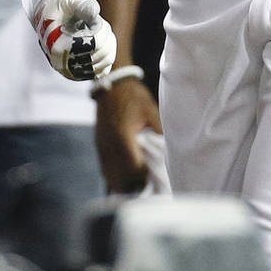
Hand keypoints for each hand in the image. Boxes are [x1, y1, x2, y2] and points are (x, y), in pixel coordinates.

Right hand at [23, 0, 116, 79]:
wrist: (47, 15)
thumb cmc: (60, 5)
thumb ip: (82, 4)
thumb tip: (94, 12)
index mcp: (57, 44)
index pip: (95, 44)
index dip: (102, 29)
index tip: (95, 19)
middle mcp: (61, 62)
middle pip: (101, 54)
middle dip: (105, 35)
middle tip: (96, 23)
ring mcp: (68, 70)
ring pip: (104, 63)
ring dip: (107, 44)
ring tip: (98, 32)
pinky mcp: (75, 73)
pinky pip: (100, 72)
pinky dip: (106, 57)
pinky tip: (102, 44)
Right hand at [95, 77, 162, 192]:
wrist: (111, 85)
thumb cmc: (134, 96)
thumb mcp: (151, 112)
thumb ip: (160, 131)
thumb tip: (171, 150)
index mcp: (124, 138)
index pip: (134, 168)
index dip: (144, 177)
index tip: (155, 178)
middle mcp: (110, 146)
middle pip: (120, 178)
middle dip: (134, 185)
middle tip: (149, 185)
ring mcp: (102, 148)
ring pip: (110, 176)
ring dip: (123, 183)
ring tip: (139, 184)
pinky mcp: (99, 146)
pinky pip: (105, 169)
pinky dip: (115, 176)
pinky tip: (126, 177)